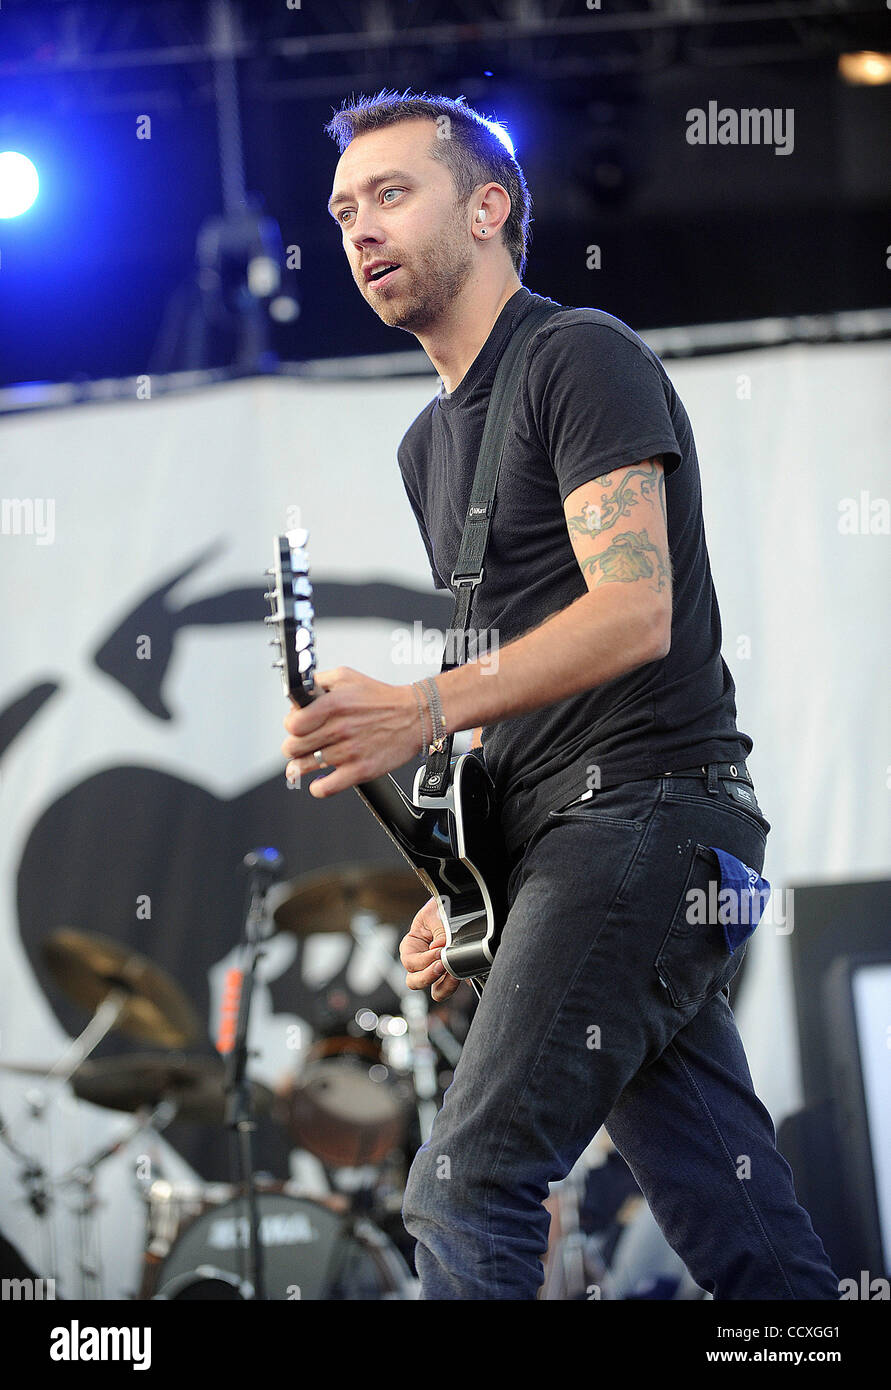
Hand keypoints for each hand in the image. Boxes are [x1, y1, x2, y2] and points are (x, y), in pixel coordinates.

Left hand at [282, 666, 420, 796]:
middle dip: (294, 746)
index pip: (292, 724)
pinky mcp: (360, 770)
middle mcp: (339, 728)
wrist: (415, 716)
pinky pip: (326, 788)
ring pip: (305, 767)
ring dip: (302, 766)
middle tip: (302, 745)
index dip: (291, 726)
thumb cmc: (382, 698)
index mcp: (333, 705)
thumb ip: (318, 681)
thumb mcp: (346, 676)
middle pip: (293, 747)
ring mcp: (349, 752)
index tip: (297, 727)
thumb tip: (298, 695)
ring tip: (306, 762)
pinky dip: (318, 788)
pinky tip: (320, 781)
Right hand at [399, 898, 460, 1001]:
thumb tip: (441, 947)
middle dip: (429, 976)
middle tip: (443, 965)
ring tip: (455, 973)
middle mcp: (421, 962)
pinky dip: (462, 982)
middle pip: (415, 982)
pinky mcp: (455, 973)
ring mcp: (439, 970)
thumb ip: (438, 931)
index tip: (439, 952)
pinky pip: (457, 986)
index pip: (411, 963)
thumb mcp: (435, 914)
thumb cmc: (440, 908)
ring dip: (446, 985)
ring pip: (436, 991)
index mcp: (411, 947)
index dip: (424, 960)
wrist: (459, 905)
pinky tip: (468, 972)